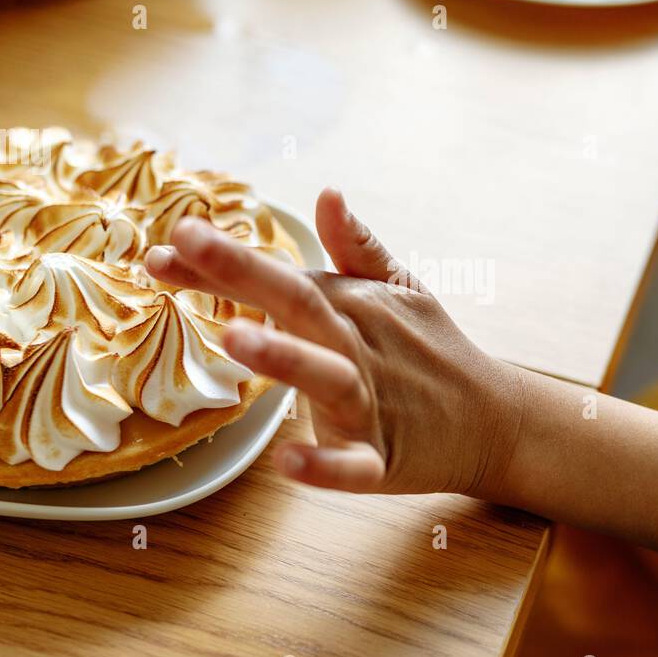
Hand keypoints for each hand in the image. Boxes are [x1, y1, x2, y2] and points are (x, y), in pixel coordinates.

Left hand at [144, 188, 525, 496]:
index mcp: (351, 306)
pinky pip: (351, 465)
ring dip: (283, 357)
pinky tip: (286, 461)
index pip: (278, 277)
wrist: (493, 421)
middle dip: (242, 273)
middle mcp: (356, 347)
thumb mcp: (401, 289)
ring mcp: (370, 404)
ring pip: (324, 378)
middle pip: (297, 305)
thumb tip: (325, 191)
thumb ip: (356, 246)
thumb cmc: (433, 351)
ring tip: (234, 338)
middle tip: (186, 243)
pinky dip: (323, 465)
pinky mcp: (382, 459)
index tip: (163, 244)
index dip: (219, 262)